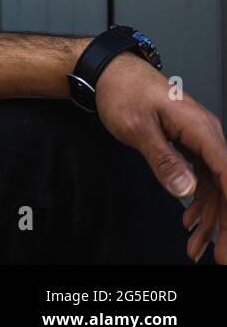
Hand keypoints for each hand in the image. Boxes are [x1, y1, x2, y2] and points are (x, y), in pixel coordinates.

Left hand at [94, 53, 226, 263]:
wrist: (110, 72)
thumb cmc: (123, 91)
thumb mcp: (138, 128)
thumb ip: (163, 159)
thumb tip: (186, 190)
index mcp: (201, 128)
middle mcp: (207, 135)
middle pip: (226, 186)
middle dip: (224, 224)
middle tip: (218, 254)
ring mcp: (199, 140)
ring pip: (214, 186)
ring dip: (208, 218)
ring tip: (197, 246)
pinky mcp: (189, 144)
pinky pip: (201, 178)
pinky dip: (197, 202)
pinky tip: (190, 222)